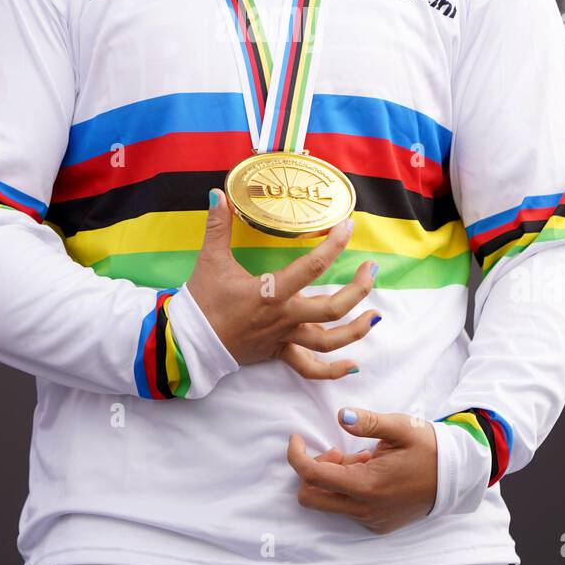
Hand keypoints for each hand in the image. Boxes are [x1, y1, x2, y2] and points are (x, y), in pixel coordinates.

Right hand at [186, 187, 378, 379]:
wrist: (189, 342)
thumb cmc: (202, 300)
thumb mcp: (211, 259)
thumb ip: (217, 225)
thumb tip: (216, 193)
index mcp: (271, 292)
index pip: (312, 267)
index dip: (334, 245)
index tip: (348, 227)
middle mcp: (284, 316)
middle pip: (332, 308)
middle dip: (359, 289)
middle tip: (371, 270)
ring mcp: (284, 337)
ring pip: (328, 341)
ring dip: (356, 331)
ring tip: (375, 317)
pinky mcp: (279, 351)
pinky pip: (309, 368)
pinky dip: (332, 371)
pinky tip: (352, 366)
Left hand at [287, 407, 437, 533]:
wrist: (457, 476)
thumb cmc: (429, 448)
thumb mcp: (401, 427)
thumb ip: (368, 422)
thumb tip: (342, 416)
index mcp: (367, 485)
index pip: (312, 476)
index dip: (296, 456)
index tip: (296, 439)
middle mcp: (365, 509)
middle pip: (311, 498)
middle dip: (312, 472)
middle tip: (336, 452)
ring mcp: (371, 520)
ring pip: (330, 503)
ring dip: (334, 479)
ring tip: (363, 459)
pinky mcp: (378, 524)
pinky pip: (348, 508)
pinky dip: (348, 489)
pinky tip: (371, 472)